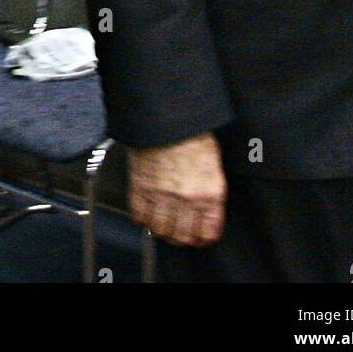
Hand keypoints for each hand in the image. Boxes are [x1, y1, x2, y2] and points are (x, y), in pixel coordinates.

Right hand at [127, 131, 225, 246]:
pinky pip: (139, 216)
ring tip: (160, 222)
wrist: (167, 114)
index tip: (197, 235)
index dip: (201, 237)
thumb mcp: (213, 162)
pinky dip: (141, 218)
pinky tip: (145, 212)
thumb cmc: (191, 132)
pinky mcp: (141, 187)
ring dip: (160, 229)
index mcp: (210, 192)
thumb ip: (209, 188)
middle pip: (182, 236)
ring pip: (160, 230)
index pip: (207, 233)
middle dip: (180, 237)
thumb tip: (205, 206)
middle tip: (177, 231)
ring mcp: (162, 195)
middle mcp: (188, 199)